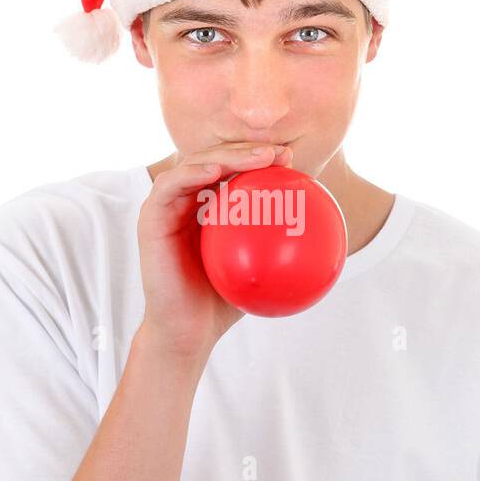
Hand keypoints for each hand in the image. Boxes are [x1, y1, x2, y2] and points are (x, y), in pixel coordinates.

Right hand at [137, 141, 293, 360]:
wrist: (189, 332)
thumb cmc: (224, 302)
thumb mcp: (261, 268)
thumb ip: (281, 245)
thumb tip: (329, 234)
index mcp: (209, 206)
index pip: (234, 169)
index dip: (260, 157)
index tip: (292, 158)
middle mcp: (186, 200)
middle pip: (216, 158)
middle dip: (249, 148)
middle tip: (280, 152)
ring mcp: (166, 206)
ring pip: (196, 164)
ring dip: (227, 155)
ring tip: (259, 157)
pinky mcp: (150, 218)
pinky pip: (170, 186)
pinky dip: (193, 173)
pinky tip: (217, 172)